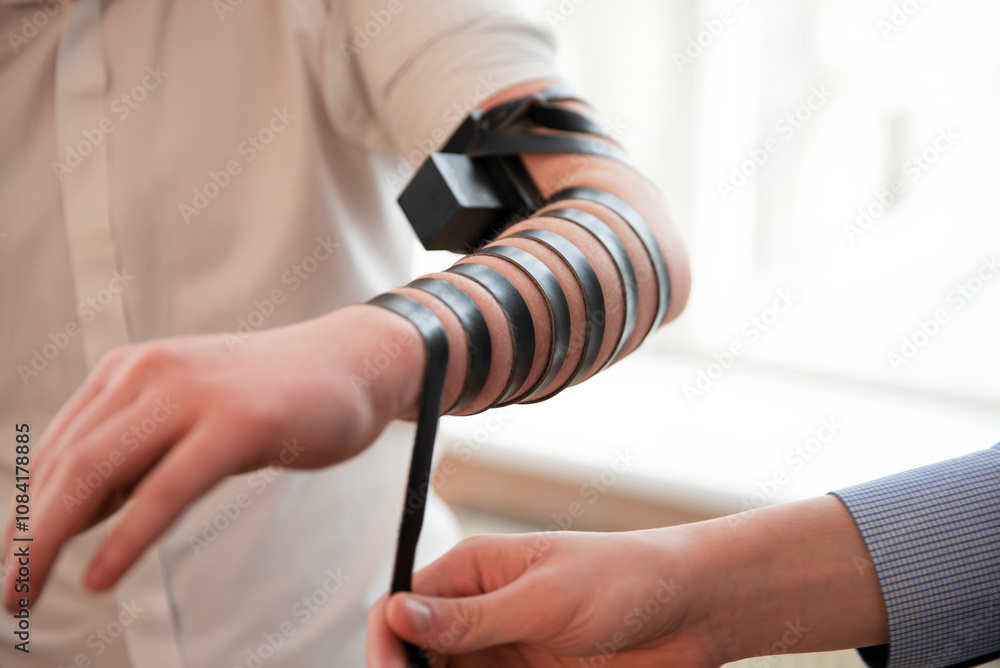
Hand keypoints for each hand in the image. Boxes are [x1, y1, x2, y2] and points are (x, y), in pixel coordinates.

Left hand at [2, 304, 424, 608]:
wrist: (352, 364)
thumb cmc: (274, 398)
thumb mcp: (190, 415)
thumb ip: (138, 452)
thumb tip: (77, 513)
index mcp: (132, 370)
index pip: (59, 448)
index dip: (27, 511)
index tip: (15, 559)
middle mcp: (152, 372)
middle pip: (66, 463)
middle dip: (27, 534)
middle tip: (7, 593)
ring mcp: (196, 394)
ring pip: (99, 472)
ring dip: (52, 540)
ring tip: (28, 592)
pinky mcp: (239, 422)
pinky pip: (167, 488)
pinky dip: (126, 537)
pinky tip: (100, 575)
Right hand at [367, 497, 888, 666]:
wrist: (690, 611)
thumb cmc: (623, 580)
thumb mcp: (544, 598)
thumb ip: (471, 617)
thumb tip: (397, 612)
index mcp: (473, 572)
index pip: (400, 607)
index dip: (386, 644)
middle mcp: (478, 612)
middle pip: (416, 654)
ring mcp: (500, 650)